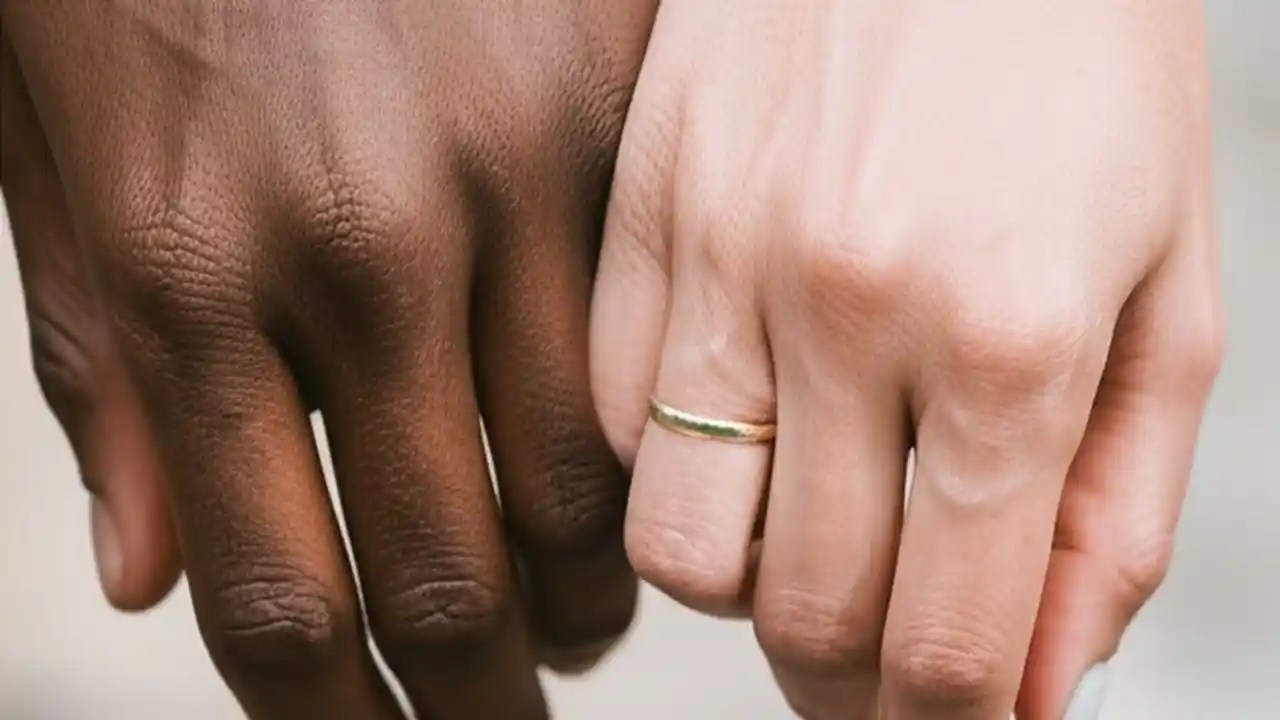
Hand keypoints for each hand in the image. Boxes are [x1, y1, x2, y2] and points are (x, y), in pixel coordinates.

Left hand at [1, 2, 654, 716]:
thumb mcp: (51, 157)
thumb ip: (101, 377)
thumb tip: (143, 567)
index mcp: (190, 273)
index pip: (277, 590)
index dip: (331, 714)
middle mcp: (362, 247)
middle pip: (451, 570)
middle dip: (477, 689)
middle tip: (494, 715)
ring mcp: (506, 175)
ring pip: (586, 478)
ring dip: (582, 584)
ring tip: (573, 610)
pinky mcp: (607, 110)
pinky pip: (651, 335)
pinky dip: (646, 435)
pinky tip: (624, 463)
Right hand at [592, 1, 1221, 716]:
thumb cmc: (1082, 66)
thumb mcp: (1171, 292)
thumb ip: (1115, 515)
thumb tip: (1043, 691)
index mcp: (1014, 339)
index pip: (952, 649)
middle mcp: (852, 308)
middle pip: (805, 622)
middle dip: (850, 680)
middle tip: (877, 649)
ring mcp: (724, 255)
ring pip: (678, 548)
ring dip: (747, 582)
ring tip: (799, 528)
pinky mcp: (639, 211)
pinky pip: (611, 418)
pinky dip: (671, 460)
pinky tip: (739, 412)